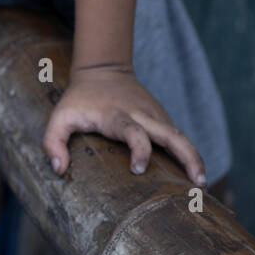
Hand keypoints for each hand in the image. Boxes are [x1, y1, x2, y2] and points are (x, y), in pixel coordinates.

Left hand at [42, 64, 206, 185]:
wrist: (102, 70)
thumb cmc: (79, 100)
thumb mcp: (59, 117)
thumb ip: (52, 142)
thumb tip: (59, 169)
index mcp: (117, 116)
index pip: (133, 131)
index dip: (138, 149)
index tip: (138, 168)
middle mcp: (141, 115)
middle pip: (169, 133)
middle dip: (185, 155)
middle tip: (196, 182)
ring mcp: (154, 115)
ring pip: (179, 135)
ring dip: (194, 156)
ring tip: (202, 184)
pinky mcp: (161, 118)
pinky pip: (178, 136)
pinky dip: (189, 153)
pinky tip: (195, 174)